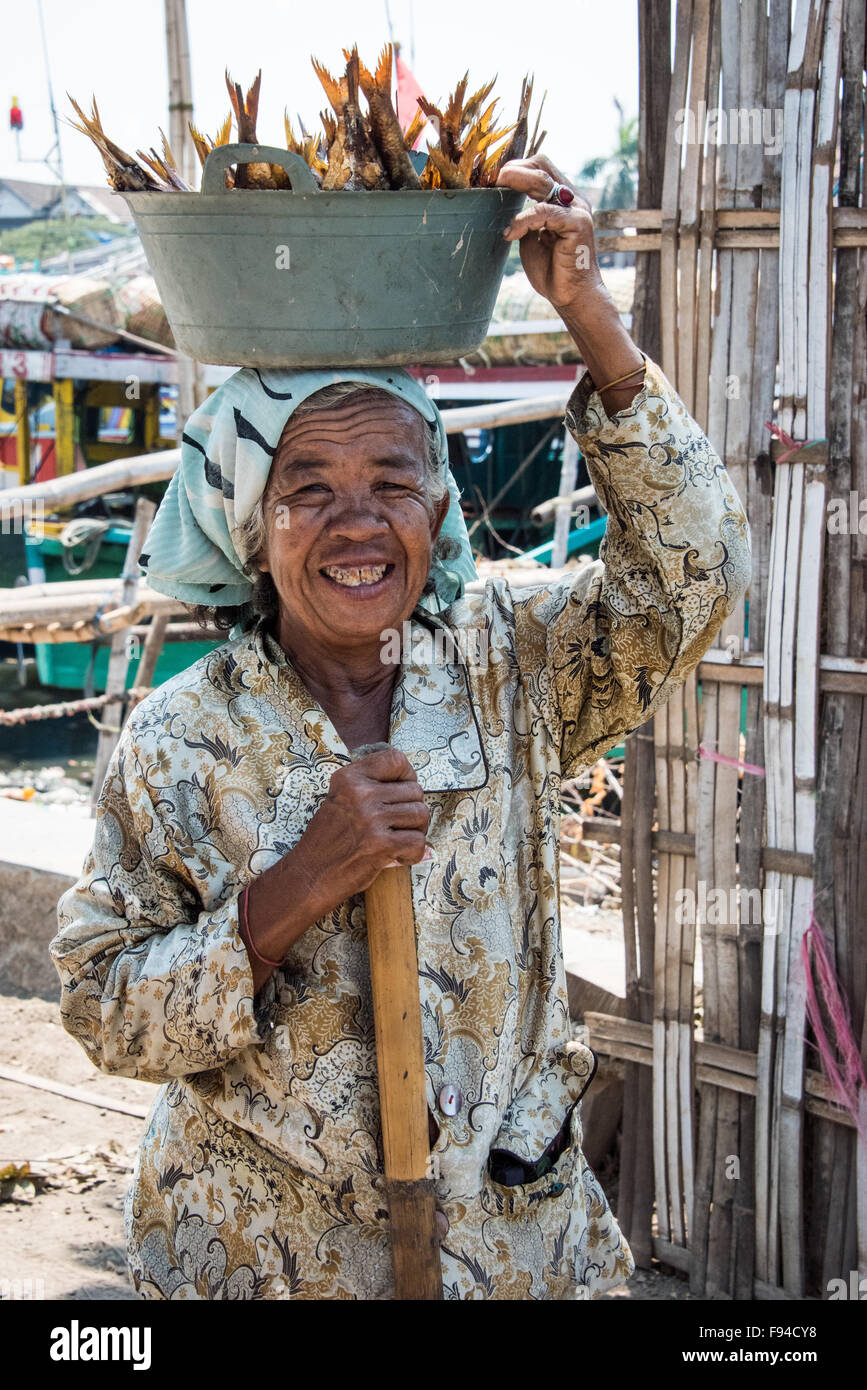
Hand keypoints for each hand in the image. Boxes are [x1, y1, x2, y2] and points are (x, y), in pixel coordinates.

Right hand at [296, 746, 430, 898]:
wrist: (309, 875)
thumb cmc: (328, 840)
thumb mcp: (339, 799)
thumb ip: (369, 786)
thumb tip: (410, 783)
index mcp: (349, 778)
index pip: (396, 759)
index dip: (407, 775)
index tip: (401, 791)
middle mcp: (360, 794)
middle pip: (414, 790)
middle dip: (412, 810)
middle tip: (397, 825)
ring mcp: (371, 819)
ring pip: (421, 814)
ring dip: (415, 831)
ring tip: (398, 840)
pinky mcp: (380, 845)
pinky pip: (418, 841)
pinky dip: (412, 853)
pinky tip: (396, 856)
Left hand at [496, 154, 607, 316]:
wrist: (571, 296)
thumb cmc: (552, 270)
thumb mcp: (531, 238)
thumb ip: (525, 218)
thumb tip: (503, 203)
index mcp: (563, 199)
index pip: (541, 167)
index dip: (518, 167)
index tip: (495, 179)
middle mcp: (572, 199)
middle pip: (542, 166)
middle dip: (514, 169)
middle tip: (493, 179)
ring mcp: (577, 209)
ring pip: (543, 182)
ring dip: (516, 183)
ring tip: (496, 192)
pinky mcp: (578, 223)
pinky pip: (545, 212)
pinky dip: (523, 220)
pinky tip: (510, 233)